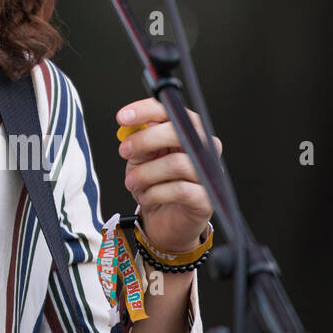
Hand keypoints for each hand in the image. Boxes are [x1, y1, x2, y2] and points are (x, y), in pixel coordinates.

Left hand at [115, 99, 221, 254]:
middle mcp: (203, 150)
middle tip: (125, 150)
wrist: (164, 222)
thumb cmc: (156, 186)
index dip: (148, 110)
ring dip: (146, 173)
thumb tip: (134, 123)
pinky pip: (180, 190)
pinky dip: (155, 193)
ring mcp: (208, 174)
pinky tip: (147, 197)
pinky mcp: (206, 199)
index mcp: (188, 134)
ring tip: (132, 182)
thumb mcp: (141, 159)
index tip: (123, 117)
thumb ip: (139, 139)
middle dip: (146, 139)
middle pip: (181, 132)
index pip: (175, 111)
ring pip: (177, 164)